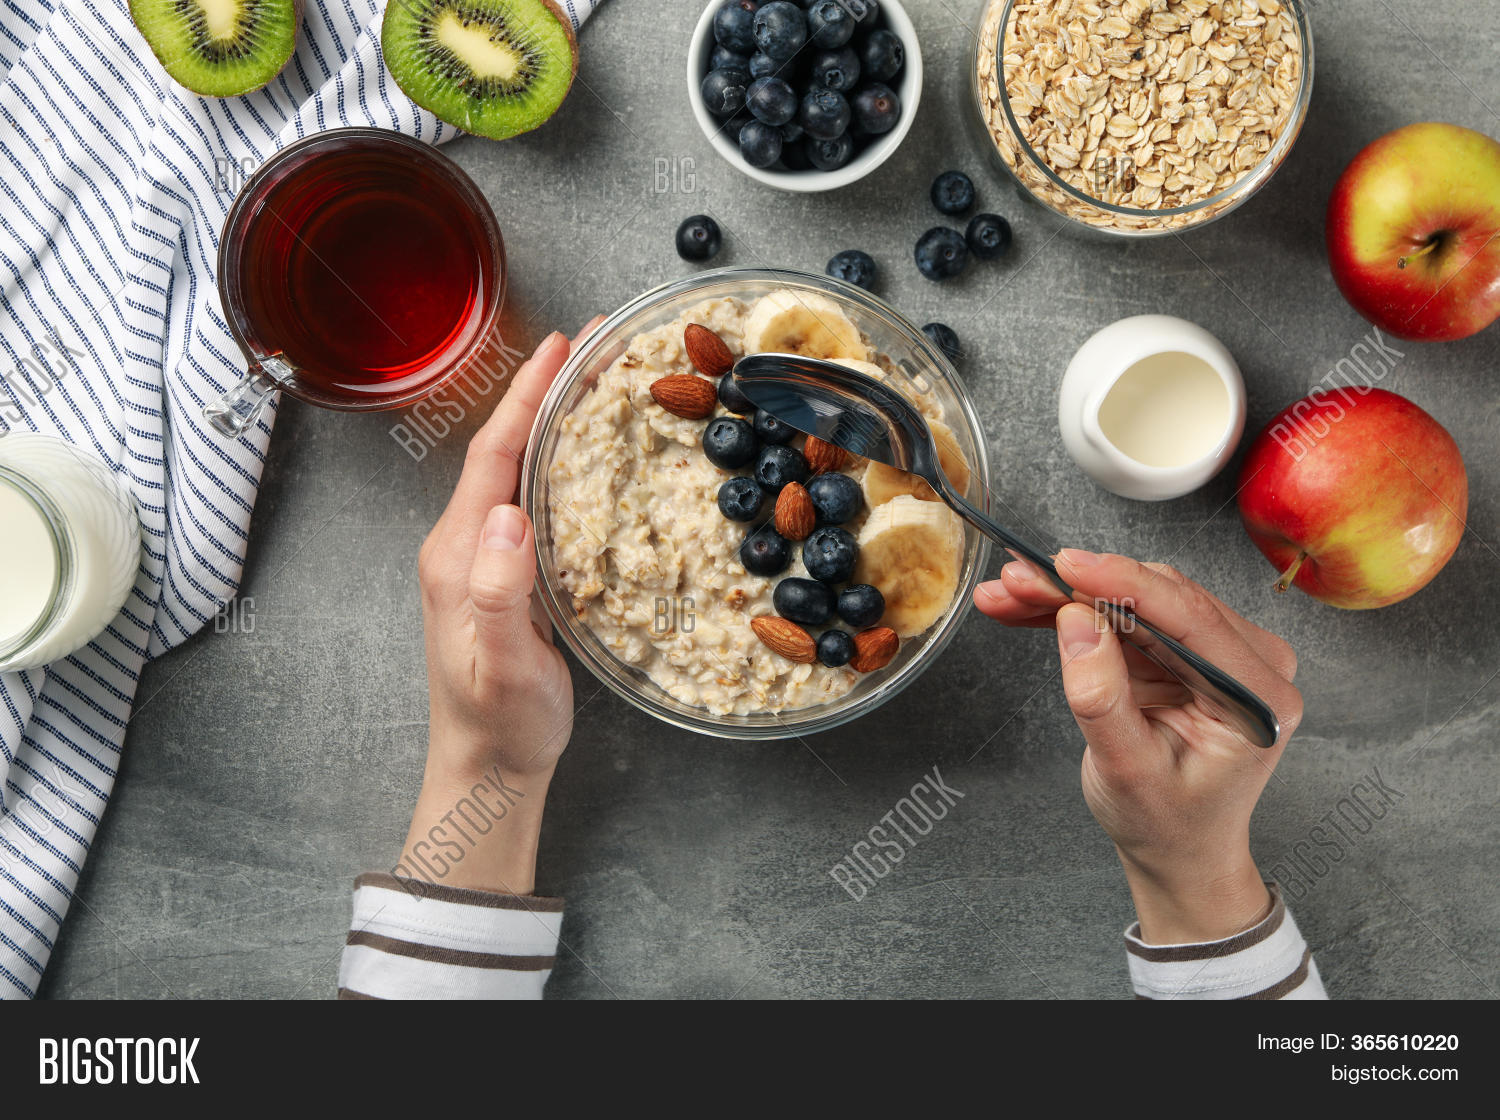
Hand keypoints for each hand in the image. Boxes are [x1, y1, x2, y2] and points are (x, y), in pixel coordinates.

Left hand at [398, 320, 600, 895]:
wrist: (487, 770)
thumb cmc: (499, 725)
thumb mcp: (500, 666)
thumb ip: (498, 593)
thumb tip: (506, 516)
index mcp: (457, 554)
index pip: (491, 456)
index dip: (525, 398)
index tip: (560, 347)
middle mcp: (463, 546)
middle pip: (503, 449)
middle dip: (543, 392)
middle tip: (592, 345)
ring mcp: (481, 559)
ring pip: (517, 469)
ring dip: (551, 421)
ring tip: (595, 383)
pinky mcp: (504, 574)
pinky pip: (531, 498)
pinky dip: (559, 461)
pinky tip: (587, 457)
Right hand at [975, 550, 1302, 942]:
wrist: (1177, 850)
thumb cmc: (1167, 824)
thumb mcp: (1128, 771)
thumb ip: (1102, 698)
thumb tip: (1076, 622)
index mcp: (1259, 697)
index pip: (1191, 618)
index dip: (1124, 584)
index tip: (1067, 566)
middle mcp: (1249, 663)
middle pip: (1158, 599)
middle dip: (1081, 588)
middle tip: (1017, 581)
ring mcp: (1215, 653)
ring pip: (1134, 600)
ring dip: (1067, 595)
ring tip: (1008, 593)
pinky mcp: (1180, 651)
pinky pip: (1124, 617)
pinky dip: (1073, 612)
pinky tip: (1026, 607)